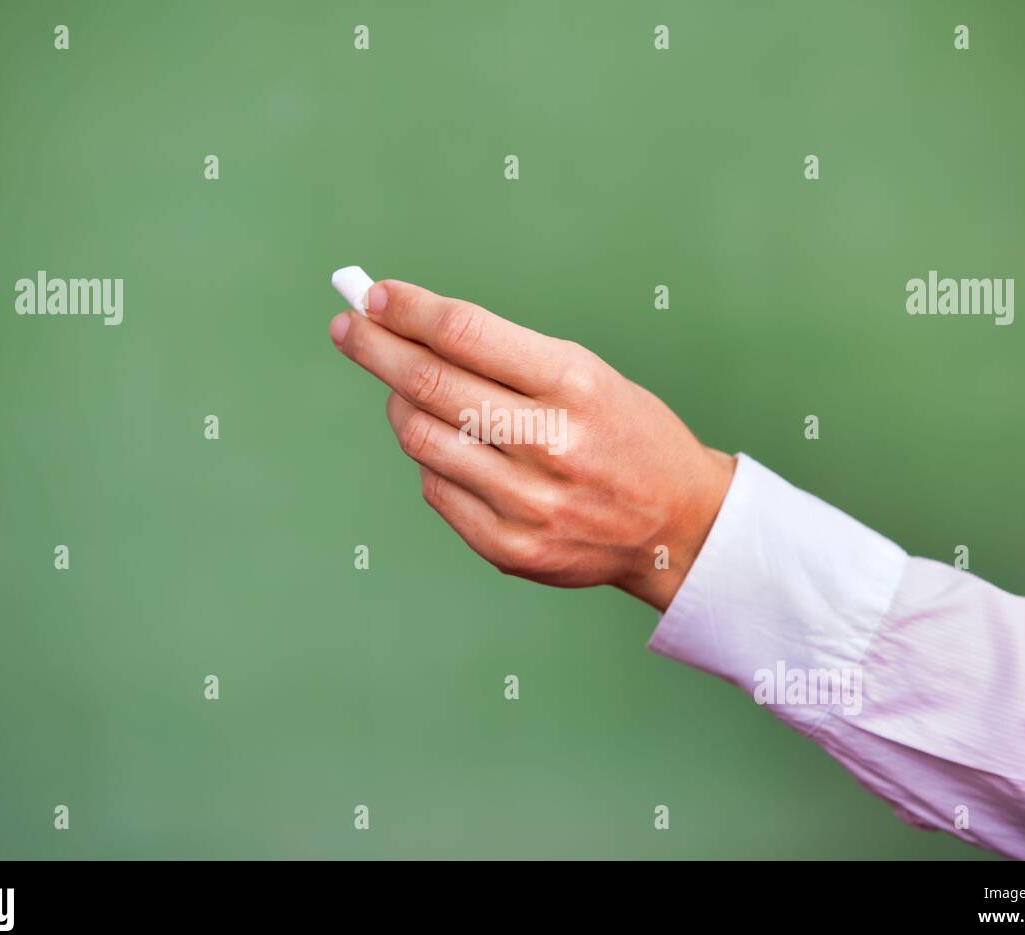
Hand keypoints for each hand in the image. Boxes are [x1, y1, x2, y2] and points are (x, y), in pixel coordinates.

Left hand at [328, 280, 734, 611]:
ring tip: (404, 390)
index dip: (407, 310)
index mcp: (574, 385)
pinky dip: (430, 459)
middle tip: (347, 327)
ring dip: (399, 403)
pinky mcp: (510, 547)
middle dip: (374, 346)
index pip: (463, 333)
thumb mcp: (587, 374)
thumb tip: (407, 325)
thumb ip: (504, 354)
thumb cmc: (622, 434)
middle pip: (428, 382)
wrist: (676, 526)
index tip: (376, 297)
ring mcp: (527, 503)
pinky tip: (448, 446)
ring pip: (419, 437)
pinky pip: (435, 488)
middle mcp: (550, 444)